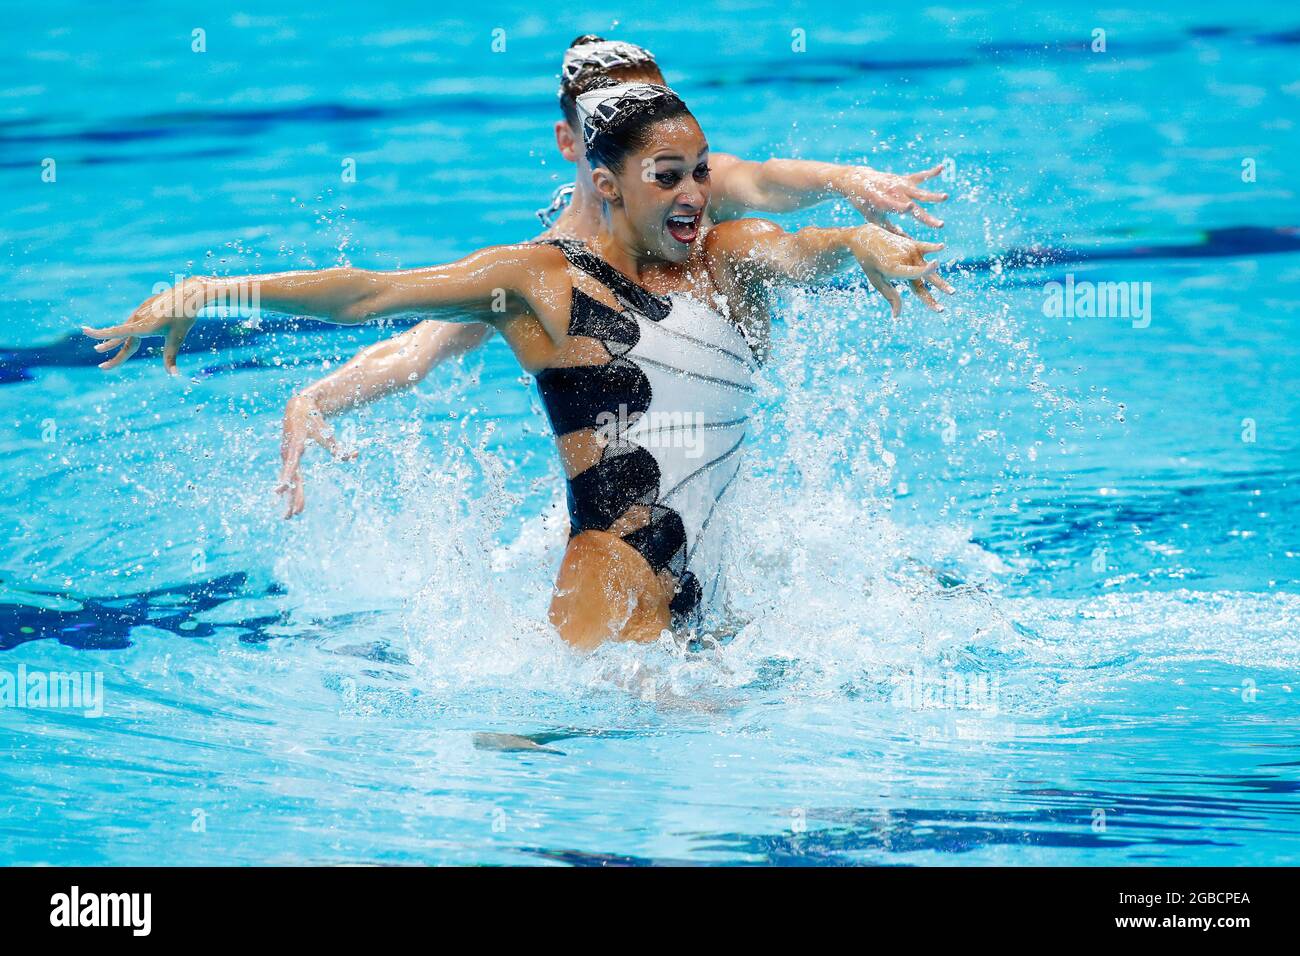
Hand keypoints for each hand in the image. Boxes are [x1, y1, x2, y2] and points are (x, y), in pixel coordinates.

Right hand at [82, 279, 208, 372]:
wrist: (189, 294)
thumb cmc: (184, 317)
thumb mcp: (177, 338)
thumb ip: (170, 357)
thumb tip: (173, 375)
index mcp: (144, 326)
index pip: (118, 332)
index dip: (101, 334)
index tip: (84, 330)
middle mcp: (139, 319)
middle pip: (122, 339)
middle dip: (111, 352)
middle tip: (102, 367)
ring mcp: (140, 313)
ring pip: (125, 330)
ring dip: (113, 340)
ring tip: (100, 348)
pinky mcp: (144, 308)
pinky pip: (132, 323)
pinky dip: (125, 332)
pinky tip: (122, 335)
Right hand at [275, 394, 356, 518]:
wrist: (297, 407)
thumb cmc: (312, 419)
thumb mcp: (325, 431)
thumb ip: (335, 446)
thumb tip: (352, 456)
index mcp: (295, 446)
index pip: (291, 466)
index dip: (286, 479)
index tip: (279, 491)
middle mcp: (288, 454)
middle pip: (291, 479)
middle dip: (292, 497)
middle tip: (292, 516)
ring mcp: (287, 456)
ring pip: (289, 480)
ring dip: (290, 497)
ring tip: (289, 516)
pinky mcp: (288, 457)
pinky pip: (289, 476)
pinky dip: (289, 488)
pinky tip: (287, 501)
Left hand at [834, 164, 948, 228]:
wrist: (856, 181)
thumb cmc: (865, 204)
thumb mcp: (874, 219)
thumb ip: (890, 230)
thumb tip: (905, 244)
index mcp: (884, 203)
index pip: (898, 209)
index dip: (904, 209)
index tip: (912, 209)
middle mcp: (894, 193)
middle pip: (914, 207)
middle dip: (927, 216)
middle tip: (941, 225)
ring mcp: (900, 185)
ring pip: (919, 192)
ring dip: (933, 196)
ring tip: (946, 197)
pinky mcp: (904, 179)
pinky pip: (920, 176)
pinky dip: (931, 172)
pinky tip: (942, 167)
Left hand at [849, 224, 951, 316]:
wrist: (866, 238)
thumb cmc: (870, 264)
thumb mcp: (877, 281)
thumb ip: (891, 296)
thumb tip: (897, 316)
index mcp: (893, 268)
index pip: (912, 273)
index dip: (924, 271)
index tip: (935, 269)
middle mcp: (903, 259)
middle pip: (924, 277)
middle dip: (938, 287)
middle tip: (951, 294)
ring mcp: (909, 251)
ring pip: (927, 268)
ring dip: (939, 281)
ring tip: (951, 292)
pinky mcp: (912, 244)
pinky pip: (926, 247)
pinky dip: (934, 247)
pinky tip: (942, 247)